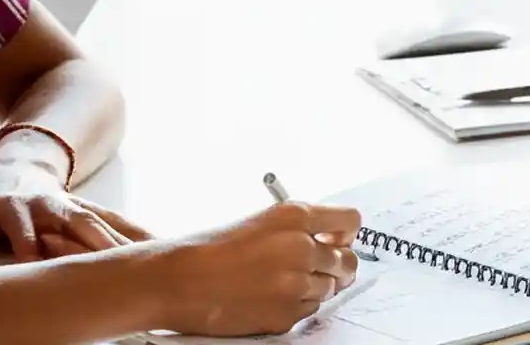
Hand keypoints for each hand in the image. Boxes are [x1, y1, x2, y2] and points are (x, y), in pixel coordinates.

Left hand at [0, 133, 152, 267]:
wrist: (14, 162)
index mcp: (12, 206)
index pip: (22, 228)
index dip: (29, 245)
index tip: (38, 265)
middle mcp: (47, 203)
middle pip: (73, 223)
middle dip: (92, 244)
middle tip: (113, 269)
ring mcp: (71, 204)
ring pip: (101, 222)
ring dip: (123, 240)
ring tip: (149, 260)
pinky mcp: (89, 208)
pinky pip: (118, 221)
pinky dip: (139, 234)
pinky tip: (163, 247)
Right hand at [158, 202, 360, 336]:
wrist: (179, 279)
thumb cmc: (210, 248)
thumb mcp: (260, 222)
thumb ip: (297, 229)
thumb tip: (328, 243)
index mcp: (295, 216)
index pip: (350, 221)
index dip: (345, 234)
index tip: (336, 241)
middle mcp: (302, 247)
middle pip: (348, 261)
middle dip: (336, 267)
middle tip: (317, 270)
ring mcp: (296, 283)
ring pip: (331, 288)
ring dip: (314, 287)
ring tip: (280, 283)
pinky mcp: (287, 314)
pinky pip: (310, 310)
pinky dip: (297, 306)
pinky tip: (270, 297)